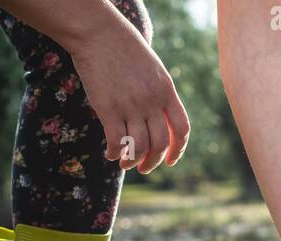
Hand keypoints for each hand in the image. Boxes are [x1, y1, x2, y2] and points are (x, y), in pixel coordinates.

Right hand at [67, 19, 189, 173]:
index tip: (171, 161)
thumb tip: (158, 119)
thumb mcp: (152, 69)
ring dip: (132, 161)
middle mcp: (152, 101)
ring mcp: (130, 106)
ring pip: (139, 147)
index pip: (182, 129)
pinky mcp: (108, 108)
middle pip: (160, 144)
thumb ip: (159, 93)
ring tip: (125, 164)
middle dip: (153, 162)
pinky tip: (110, 154)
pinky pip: (116, 141)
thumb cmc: (124, 47)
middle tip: (144, 168)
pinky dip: (114, 153)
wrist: (98, 32)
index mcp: (167, 91)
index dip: (178, 150)